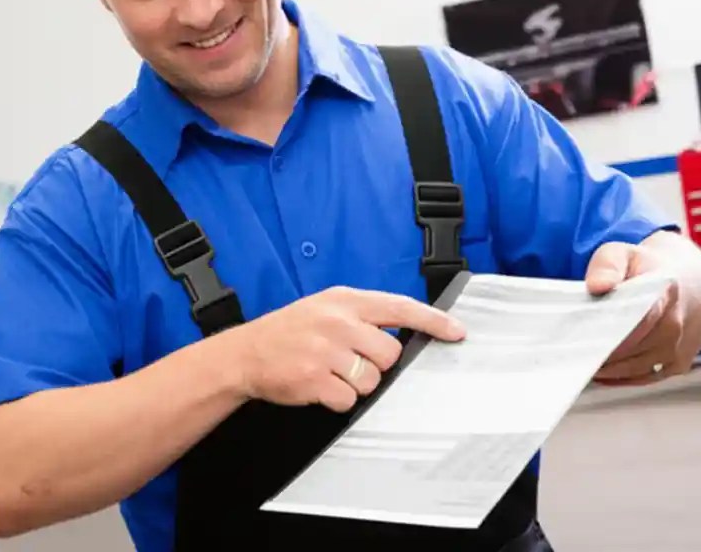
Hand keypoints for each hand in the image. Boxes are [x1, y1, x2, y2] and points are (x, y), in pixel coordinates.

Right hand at [224, 287, 466, 411]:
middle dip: (375, 364)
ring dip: (355, 384)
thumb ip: (360, 315)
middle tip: (349, 361)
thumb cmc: (288, 332)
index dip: (432, 321)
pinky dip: (337, 400)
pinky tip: (319, 386)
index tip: (456, 332)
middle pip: (389, 353)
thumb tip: (402, 335)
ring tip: (329, 373)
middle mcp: (337, 322)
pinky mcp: (314, 378)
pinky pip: (349, 399)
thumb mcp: (324, 308)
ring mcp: (325, 350)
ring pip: (371, 379)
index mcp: (343, 300)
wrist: (244, 354)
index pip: (399, 307)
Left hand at [587, 240, 700, 385]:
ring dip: (605, 369)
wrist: (690, 286)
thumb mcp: (623, 253)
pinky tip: (598, 370)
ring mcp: (678, 349)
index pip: (632, 321)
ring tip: (578, 362)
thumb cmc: (646, 269)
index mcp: (663, 295)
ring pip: (633, 369)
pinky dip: (619, 377)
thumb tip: (597, 285)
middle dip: (598, 353)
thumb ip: (607, 265)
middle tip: (568, 354)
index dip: (604, 333)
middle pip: (629, 350)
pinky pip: (642, 377)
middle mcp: (675, 326)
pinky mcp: (677, 366)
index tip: (579, 338)